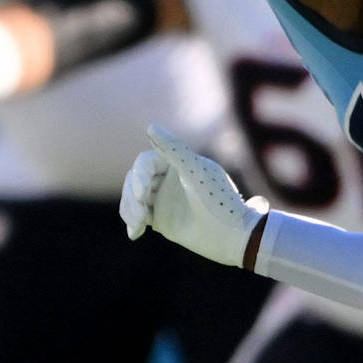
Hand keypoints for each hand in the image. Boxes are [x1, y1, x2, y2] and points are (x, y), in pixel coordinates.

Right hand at [120, 129, 264, 263]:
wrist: (232, 236)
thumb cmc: (218, 200)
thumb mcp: (195, 171)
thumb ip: (173, 149)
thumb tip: (151, 126)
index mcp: (176, 163)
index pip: (145, 163)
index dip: (139, 175)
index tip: (141, 193)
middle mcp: (167, 179)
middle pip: (134, 180)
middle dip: (132, 196)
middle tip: (141, 215)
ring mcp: (162, 199)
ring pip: (132, 198)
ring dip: (130, 210)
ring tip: (138, 224)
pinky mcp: (160, 218)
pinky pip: (137, 216)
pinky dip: (132, 222)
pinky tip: (135, 233)